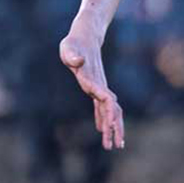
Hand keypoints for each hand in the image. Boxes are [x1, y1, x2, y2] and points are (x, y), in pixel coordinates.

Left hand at [59, 30, 124, 150]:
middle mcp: (99, 86)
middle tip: (115, 146)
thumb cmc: (73, 43)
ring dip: (113, 128)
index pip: (104, 98)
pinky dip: (104, 119)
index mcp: (93, 80)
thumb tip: (77, 61)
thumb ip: (72, 55)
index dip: (108, 112)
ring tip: (114, 145)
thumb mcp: (68, 48)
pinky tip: (103, 131)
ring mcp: (99, 87)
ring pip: (110, 110)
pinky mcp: (95, 88)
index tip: (110, 127)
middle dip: (114, 128)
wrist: (85, 36)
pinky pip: (102, 107)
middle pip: (111, 109)